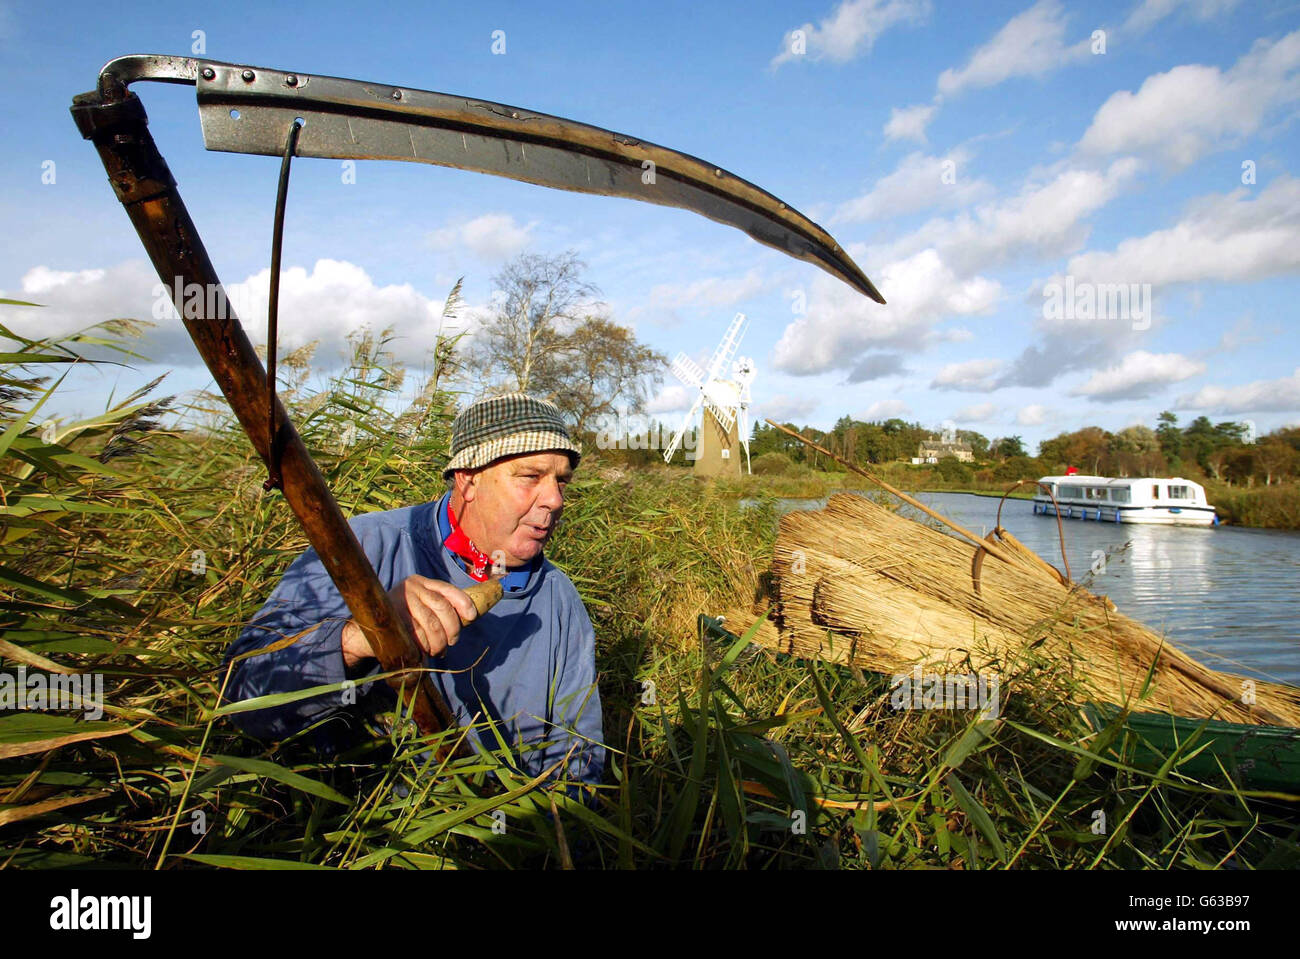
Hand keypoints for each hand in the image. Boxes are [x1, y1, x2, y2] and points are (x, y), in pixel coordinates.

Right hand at [341, 576, 478, 667]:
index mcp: (420, 582)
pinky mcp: (392, 618)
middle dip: (452, 628)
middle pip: (442, 607)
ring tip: (439, 651)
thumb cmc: (399, 621)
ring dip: (439, 642)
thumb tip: (466, 619)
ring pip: (431, 623)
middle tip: (452, 642)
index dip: (463, 603)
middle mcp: (411, 587)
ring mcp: (400, 601)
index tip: (472, 617)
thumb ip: (437, 608)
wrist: (363, 630)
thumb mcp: (418, 606)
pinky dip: (425, 646)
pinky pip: (417, 634)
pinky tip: (425, 652)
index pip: (448, 589)